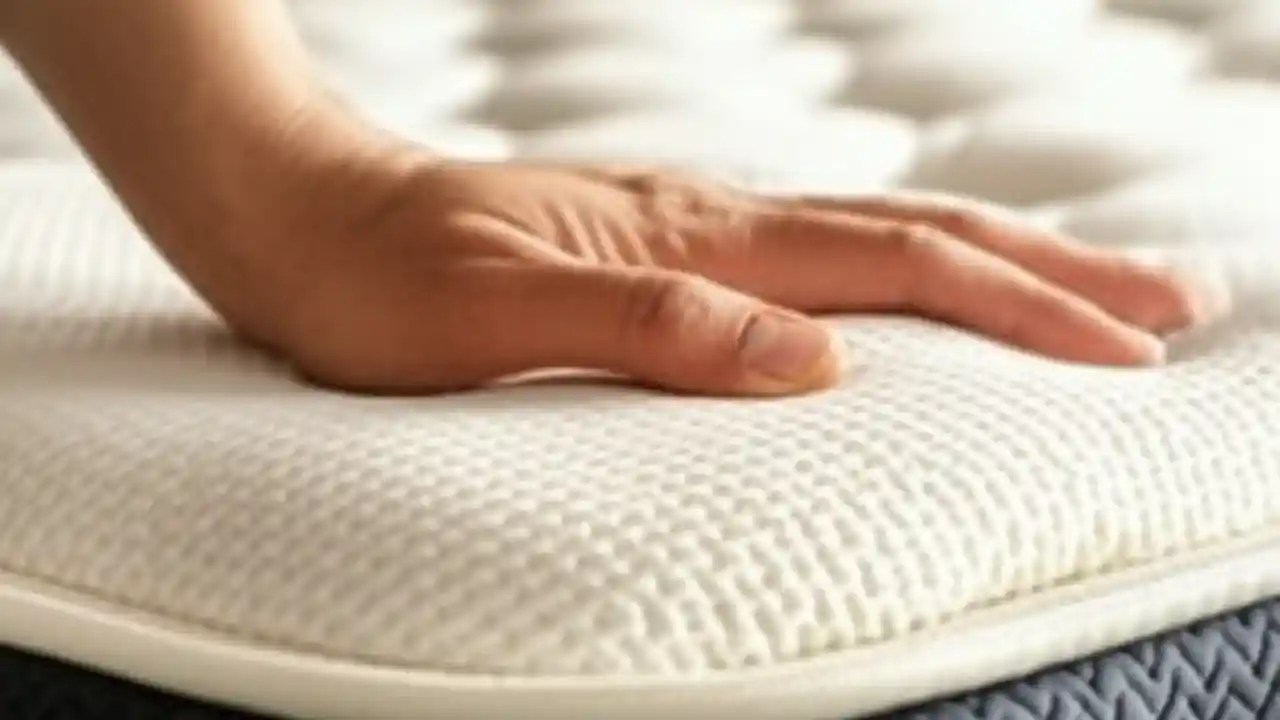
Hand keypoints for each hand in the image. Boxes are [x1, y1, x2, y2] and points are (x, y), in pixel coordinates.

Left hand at [209, 139, 1208, 396]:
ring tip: (1088, 283)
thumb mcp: (498, 321)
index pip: (896, 269)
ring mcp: (693, 222)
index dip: (1019, 309)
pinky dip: (906, 263)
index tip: (1122, 347)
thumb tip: (809, 364)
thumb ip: (652, 331)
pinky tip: (921, 280)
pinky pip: (819, 248)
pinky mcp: (664, 239)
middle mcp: (712, 218)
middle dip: (1055, 270)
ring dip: (1000, 258)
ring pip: (879, 231)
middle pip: (920, 234)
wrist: (305, 217)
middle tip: (1172, 300)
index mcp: (695, 239)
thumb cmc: (381, 281)